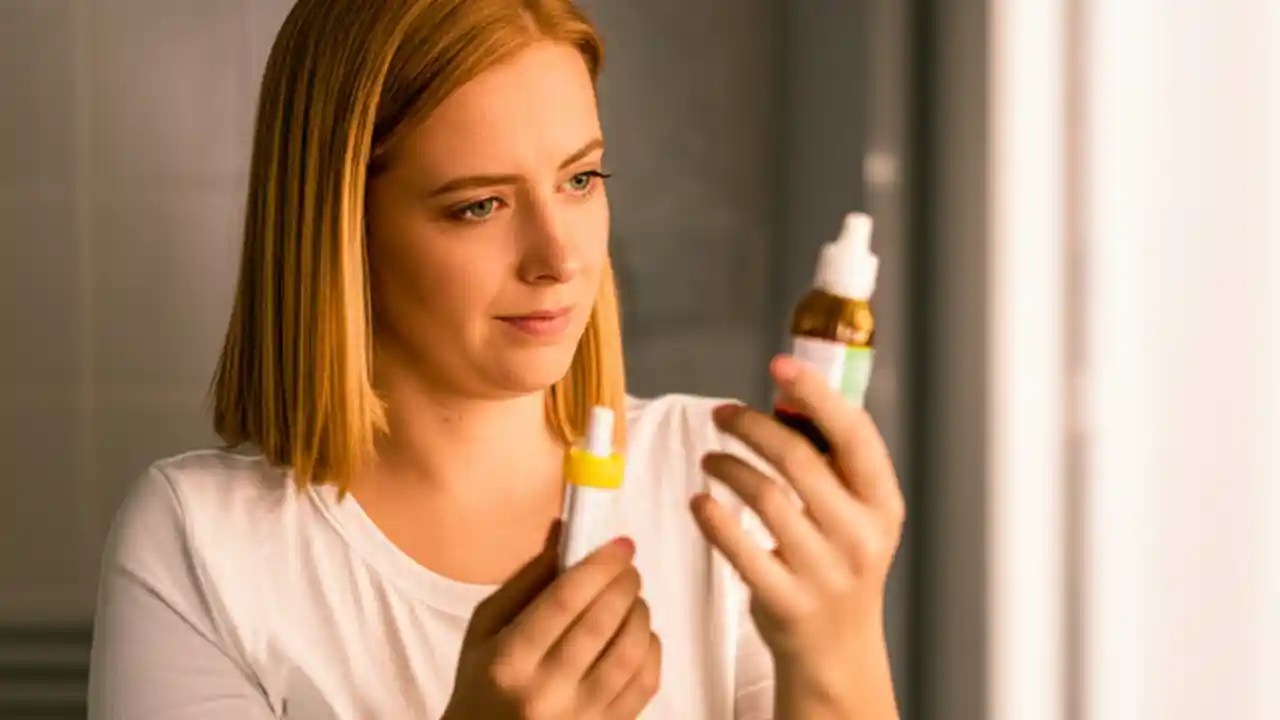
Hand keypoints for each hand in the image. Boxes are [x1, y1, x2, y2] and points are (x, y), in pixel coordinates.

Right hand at [443, 533, 661, 719]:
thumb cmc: (484, 681)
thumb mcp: (485, 630)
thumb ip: (525, 582)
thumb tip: (565, 535)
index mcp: (509, 660)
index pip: (564, 601)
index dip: (599, 566)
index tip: (622, 544)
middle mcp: (545, 691)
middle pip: (600, 623)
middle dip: (624, 584)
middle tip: (629, 569)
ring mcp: (580, 717)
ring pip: (629, 653)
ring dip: (640, 614)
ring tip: (633, 600)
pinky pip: (644, 684)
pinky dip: (651, 650)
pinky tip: (639, 635)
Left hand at [691, 355, 903, 718]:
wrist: (836, 649)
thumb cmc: (839, 565)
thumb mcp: (857, 515)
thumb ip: (832, 464)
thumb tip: (786, 398)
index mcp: (882, 504)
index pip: (853, 434)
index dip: (815, 393)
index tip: (780, 364)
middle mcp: (859, 536)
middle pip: (798, 458)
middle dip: (752, 425)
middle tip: (722, 414)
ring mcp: (824, 571)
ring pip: (764, 496)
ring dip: (728, 467)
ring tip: (710, 459)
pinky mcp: (785, 599)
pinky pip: (738, 545)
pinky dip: (712, 516)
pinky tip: (700, 501)